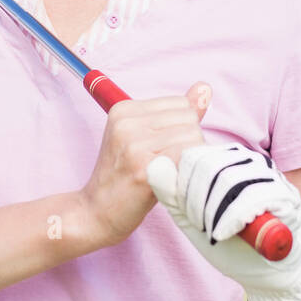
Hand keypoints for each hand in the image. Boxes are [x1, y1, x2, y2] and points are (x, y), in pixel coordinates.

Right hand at [79, 82, 210, 247]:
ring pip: (193, 137)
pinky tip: (170, 183)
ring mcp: (134, 144)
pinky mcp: (143, 168)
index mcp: (125, 109)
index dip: (182, 130)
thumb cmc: (124, 177)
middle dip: (189, 144)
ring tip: (168, 174)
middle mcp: (127, 121)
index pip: (182, 105)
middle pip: (190, 119)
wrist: (95, 213)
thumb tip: (204, 87)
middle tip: (166, 165)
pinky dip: (187, 172)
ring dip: (190, 160)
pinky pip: (187, 157)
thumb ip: (175, 114)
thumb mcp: (144, 137)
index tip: (162, 150)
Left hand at [146, 142, 300, 300]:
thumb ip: (174, 197)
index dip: (183, 186)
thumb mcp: (194, 221)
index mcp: (228, 162)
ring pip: (228, 179)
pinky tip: (223, 233)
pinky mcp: (285, 195)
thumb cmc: (232, 245)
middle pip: (209, 164)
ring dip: (212, 211)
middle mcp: (250, 161)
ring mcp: (270, 176)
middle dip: (195, 200)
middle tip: (199, 225)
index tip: (188, 214)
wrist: (269, 274)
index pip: (194, 156)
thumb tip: (154, 166)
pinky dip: (230, 218)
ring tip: (213, 231)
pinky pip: (250, 197)